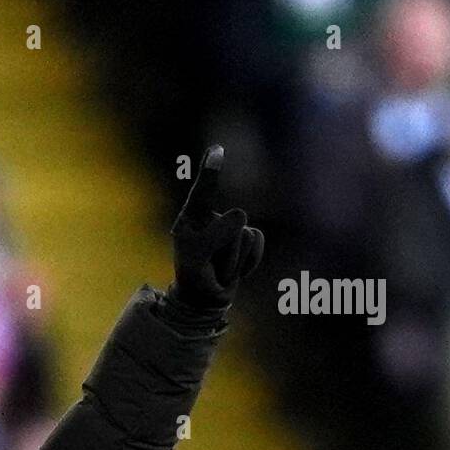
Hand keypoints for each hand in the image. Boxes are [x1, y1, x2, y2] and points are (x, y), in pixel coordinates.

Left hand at [169, 145, 262, 312]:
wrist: (205, 299)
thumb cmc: (193, 276)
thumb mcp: (195, 258)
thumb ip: (213, 237)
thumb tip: (241, 216)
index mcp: (192, 217)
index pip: (202, 193)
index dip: (211, 172)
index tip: (216, 150)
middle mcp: (213, 217)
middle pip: (234, 221)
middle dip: (224, 250)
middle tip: (208, 265)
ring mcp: (232, 227)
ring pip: (245, 236)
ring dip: (232, 261)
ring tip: (218, 269)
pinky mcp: (249, 238)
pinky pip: (257, 244)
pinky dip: (247, 263)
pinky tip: (234, 271)